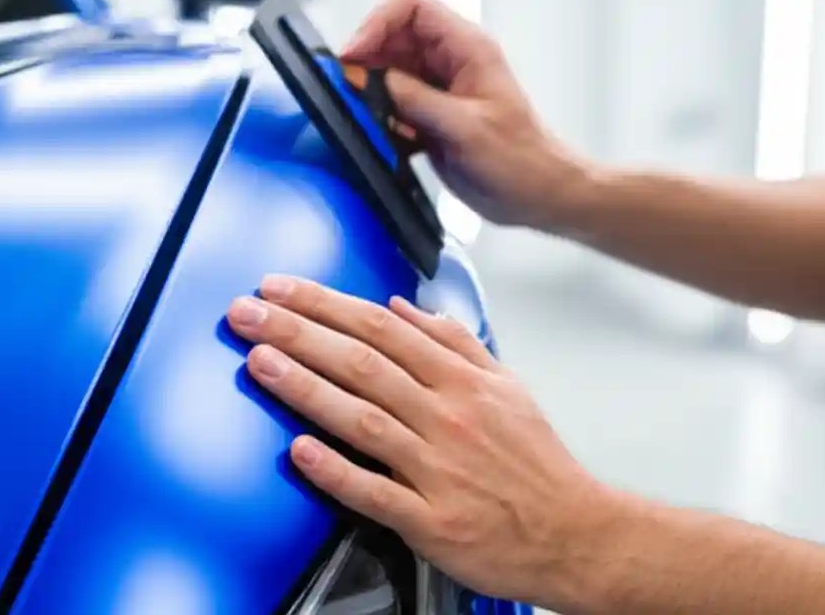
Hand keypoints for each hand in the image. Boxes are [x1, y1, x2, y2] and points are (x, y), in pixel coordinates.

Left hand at [226, 275, 624, 609]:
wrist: (576, 534)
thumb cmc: (535, 464)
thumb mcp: (507, 387)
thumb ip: (455, 343)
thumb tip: (405, 308)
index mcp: (461, 381)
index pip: (380, 327)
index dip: (325, 304)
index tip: (281, 289)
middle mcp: (446, 416)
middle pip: (362, 362)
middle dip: (298, 331)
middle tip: (248, 313)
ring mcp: (437, 468)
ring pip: (361, 418)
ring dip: (305, 387)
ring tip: (260, 362)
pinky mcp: (432, 521)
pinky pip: (374, 492)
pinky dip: (336, 470)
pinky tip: (299, 451)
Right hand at [343, 0, 592, 229]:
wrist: (538, 195)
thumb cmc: (522, 160)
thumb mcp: (465, 127)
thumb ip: (415, 100)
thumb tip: (370, 80)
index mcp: (467, 48)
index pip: (412, 7)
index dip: (377, 23)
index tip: (355, 55)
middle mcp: (450, 62)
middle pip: (392, 38)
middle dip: (367, 63)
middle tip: (351, 91)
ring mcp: (438, 89)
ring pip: (387, 73)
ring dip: (371, 94)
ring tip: (371, 119)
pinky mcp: (430, 117)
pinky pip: (393, 105)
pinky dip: (382, 119)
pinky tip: (390, 140)